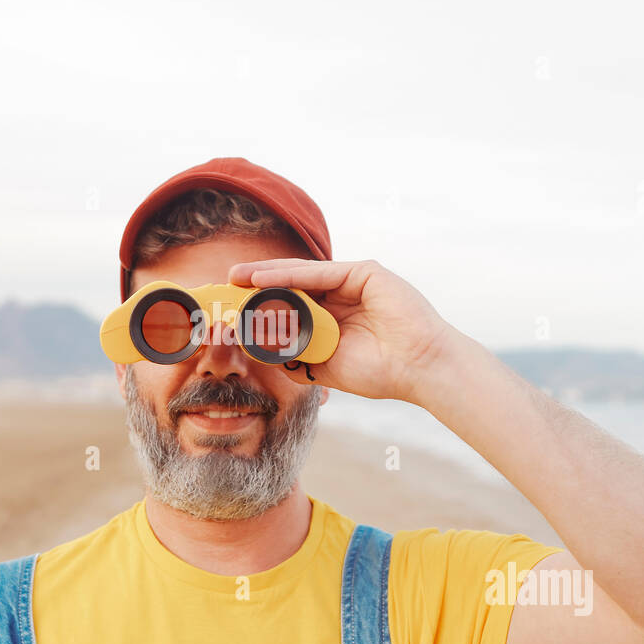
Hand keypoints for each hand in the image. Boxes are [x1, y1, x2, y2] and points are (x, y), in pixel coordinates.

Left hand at [227, 258, 452, 401]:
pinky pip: (320, 272)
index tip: (230, 310)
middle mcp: (342, 294)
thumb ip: (296, 356)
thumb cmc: (380, 372)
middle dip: (257, 286)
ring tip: (236, 278)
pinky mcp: (364, 272)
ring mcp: (353, 281)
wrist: (419, 369)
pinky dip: (290, 274)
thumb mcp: (324, 366)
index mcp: (334, 316)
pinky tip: (264, 279)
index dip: (260, 305)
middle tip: (225, 288)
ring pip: (301, 275)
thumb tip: (259, 352)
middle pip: (291, 285)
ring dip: (267, 276)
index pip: (290, 305)